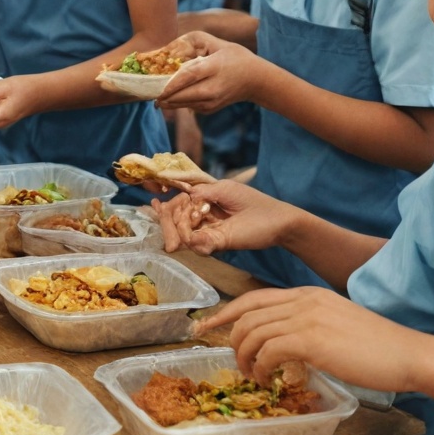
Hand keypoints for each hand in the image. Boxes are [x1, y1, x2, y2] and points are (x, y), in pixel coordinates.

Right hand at [151, 180, 305, 255]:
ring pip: (184, 231)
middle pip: (176, 217)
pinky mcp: (217, 243)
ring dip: (179, 234)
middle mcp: (204, 214)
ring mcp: (209, 229)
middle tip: (167, 234)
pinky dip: (193, 243)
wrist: (281, 224)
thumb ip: (202, 193)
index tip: (151, 205)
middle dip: (168, 224)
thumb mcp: (227, 190)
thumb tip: (184, 199)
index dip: (164, 205)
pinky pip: (198, 244)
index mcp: (205, 198)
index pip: (178, 201)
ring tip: (177, 240)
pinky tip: (187, 242)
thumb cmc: (258, 206)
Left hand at [156, 32, 274, 114]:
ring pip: (183, 104)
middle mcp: (213, 88)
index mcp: (214, 68)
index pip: (189, 77)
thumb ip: (193, 41)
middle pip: (183, 95)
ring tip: (154, 96)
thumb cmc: (235, 58)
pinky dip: (178, 103)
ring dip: (167, 101)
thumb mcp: (218, 43)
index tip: (155, 87)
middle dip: (164, 96)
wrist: (255, 80)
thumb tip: (170, 45)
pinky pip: (189, 107)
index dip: (170, 84)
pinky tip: (169, 97)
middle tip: (148, 92)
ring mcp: (212, 101)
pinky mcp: (210, 109)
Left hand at [197, 285, 433, 395]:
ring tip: (253, 377)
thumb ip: (309, 326)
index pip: (255, 298)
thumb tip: (285, 346)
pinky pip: (268, 351)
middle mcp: (304, 301)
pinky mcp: (312, 340)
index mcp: (308, 295)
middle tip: (230, 363)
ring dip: (245, 358)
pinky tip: (268, 380)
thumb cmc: (379, 348)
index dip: (226, 313)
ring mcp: (307, 318)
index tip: (207, 327)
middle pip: (246, 313)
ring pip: (253, 332)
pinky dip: (261, 368)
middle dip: (229, 338)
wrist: (409, 355)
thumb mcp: (337, 325)